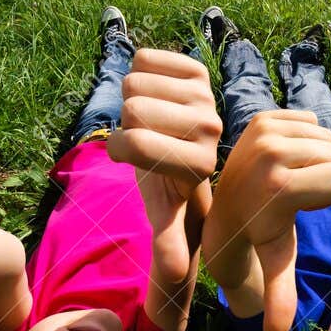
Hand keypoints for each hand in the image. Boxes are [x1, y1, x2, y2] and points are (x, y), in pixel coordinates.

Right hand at [107, 49, 222, 282]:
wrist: (181, 151)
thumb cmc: (167, 186)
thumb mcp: (164, 214)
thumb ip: (168, 241)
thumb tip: (173, 273)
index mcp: (198, 163)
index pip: (131, 143)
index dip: (119, 149)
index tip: (135, 159)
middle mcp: (210, 127)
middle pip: (132, 107)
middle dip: (127, 123)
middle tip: (147, 138)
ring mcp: (206, 96)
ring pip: (135, 81)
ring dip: (133, 99)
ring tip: (152, 120)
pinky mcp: (197, 70)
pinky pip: (143, 58)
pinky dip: (139, 73)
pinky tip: (156, 94)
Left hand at [207, 110, 330, 330]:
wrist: (224, 209)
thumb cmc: (260, 237)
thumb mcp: (276, 263)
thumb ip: (280, 296)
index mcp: (281, 186)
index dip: (329, 194)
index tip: (300, 207)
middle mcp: (271, 151)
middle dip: (322, 174)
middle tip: (292, 192)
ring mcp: (265, 128)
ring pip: (325, 136)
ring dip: (313, 156)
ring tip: (285, 176)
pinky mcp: (263, 115)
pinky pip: (310, 121)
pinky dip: (301, 138)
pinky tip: (279, 158)